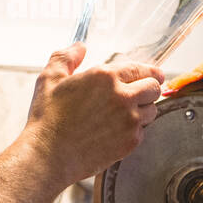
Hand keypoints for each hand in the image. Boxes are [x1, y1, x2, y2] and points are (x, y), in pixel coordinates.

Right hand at [24, 42, 163, 185]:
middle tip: (140, 94)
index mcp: (106, 76)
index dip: (150, 72)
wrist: (48, 155)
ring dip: (143, 110)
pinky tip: (116, 130)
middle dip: (149, 89)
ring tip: (124, 113)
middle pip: (154, 88)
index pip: (143, 69)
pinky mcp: (130, 142)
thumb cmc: (47, 118)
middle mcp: (123, 96)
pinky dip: (134, 130)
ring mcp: (129, 121)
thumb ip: (66, 57)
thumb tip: (80, 47)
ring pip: (152, 110)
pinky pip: (142, 132)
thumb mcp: (50, 78)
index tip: (153, 76)